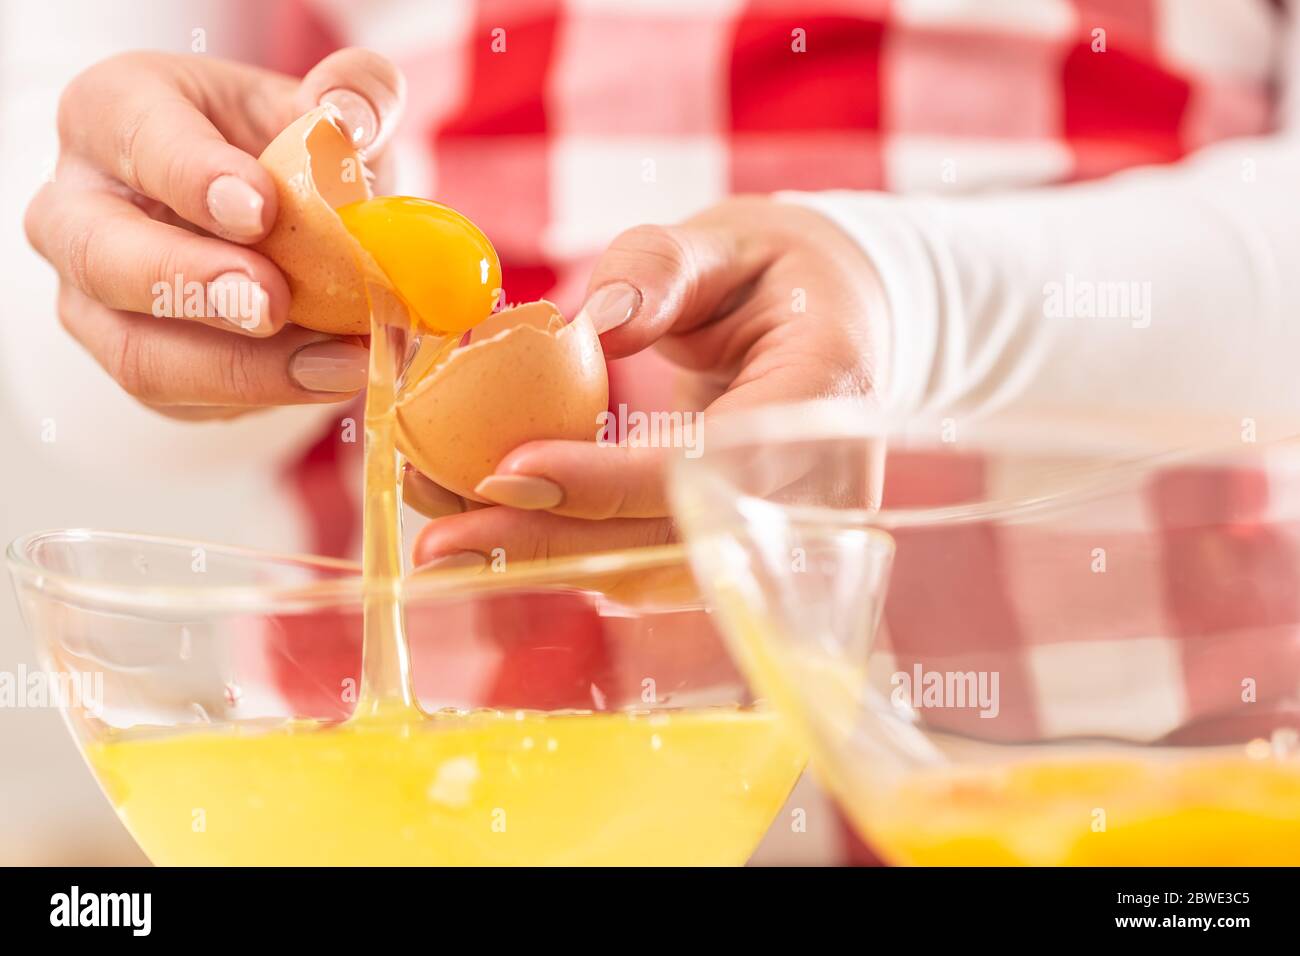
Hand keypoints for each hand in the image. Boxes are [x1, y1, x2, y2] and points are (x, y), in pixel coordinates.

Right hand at [24, 49, 403, 418]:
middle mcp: (82, 207)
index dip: (195, 175)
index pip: (136, 136)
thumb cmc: (282, 152)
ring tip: (334, 365)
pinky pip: (184, 397)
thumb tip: (352, 117)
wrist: (275, 224)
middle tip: (273, 303)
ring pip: (136, 350)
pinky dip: (261, 396)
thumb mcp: (321, 110)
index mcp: (116, 114)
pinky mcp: (137, 362)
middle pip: (103, 254)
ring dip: (240, 368)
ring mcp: (97, 296)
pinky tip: (330, 379)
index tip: (262, 209)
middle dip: (191, 285)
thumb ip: (352, 96)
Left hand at [412, 196, 888, 568]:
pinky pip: (650, 568)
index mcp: (822, 399)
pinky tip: (493, 532)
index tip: (508, 469)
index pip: (711, 463)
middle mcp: (811, 488)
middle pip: (674, 542)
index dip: (609, 480)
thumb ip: (666, 266)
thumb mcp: (729, 240)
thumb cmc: (780, 274)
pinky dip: (569, 554)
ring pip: (655, 573)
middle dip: (552, 544)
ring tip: (444, 534)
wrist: (837, 327)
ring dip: (546, 559)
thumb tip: (596, 321)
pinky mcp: (736, 546)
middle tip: (440, 540)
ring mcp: (777, 532)